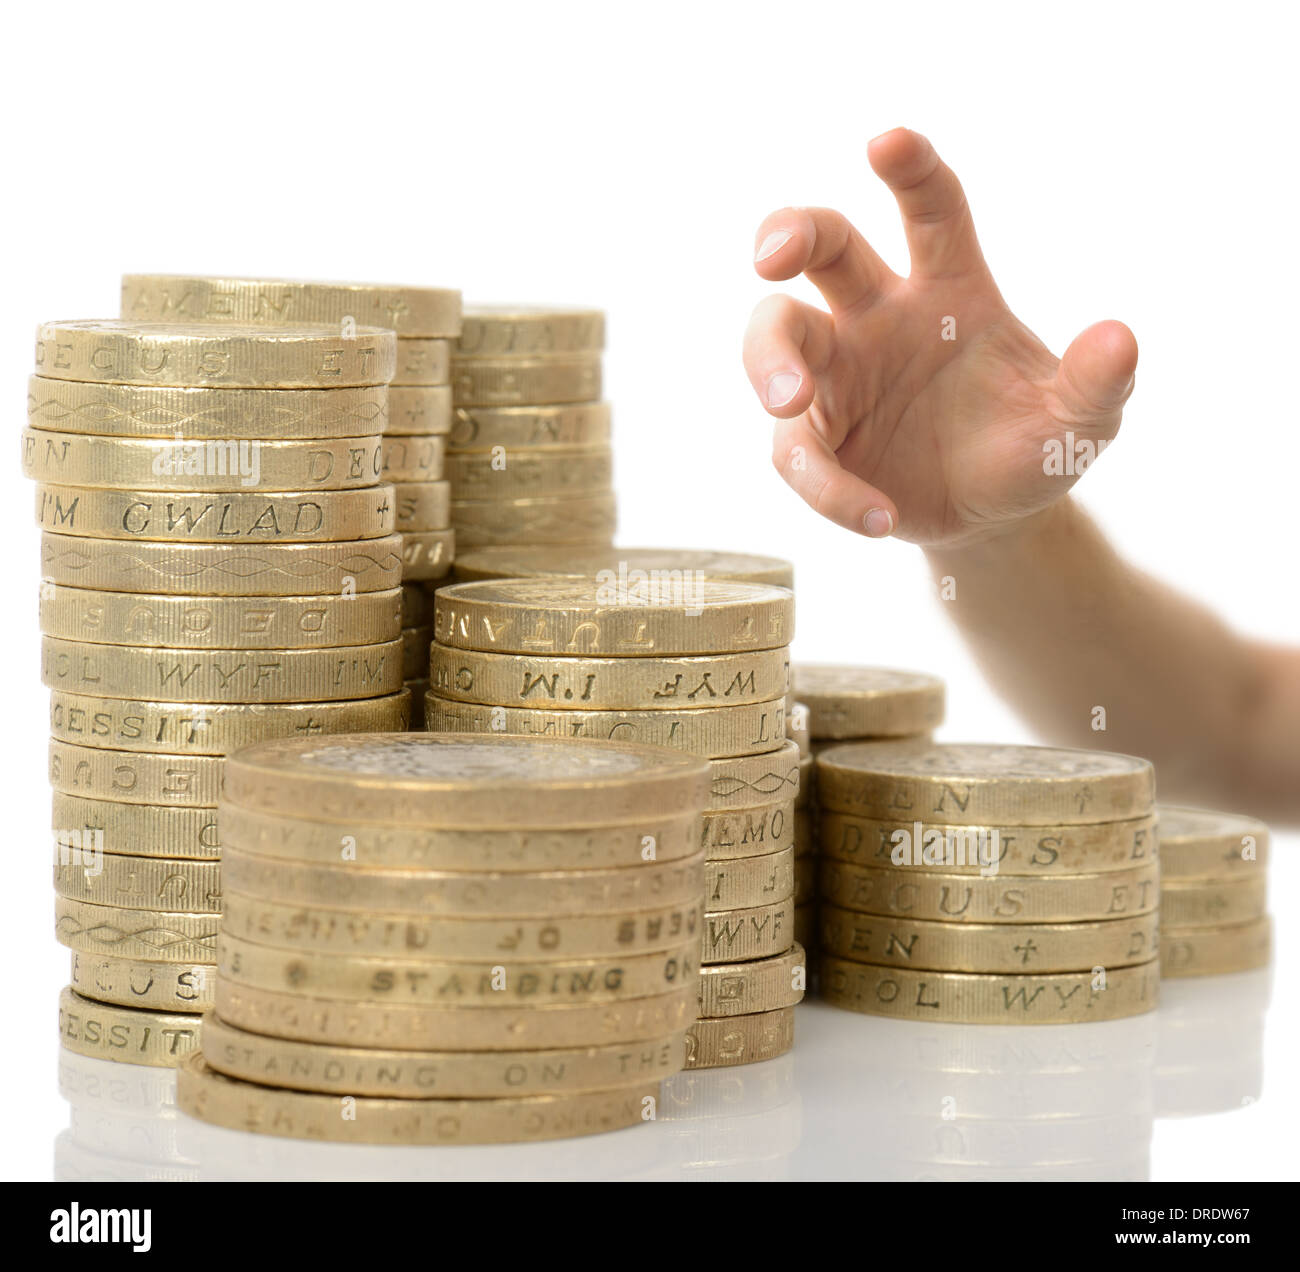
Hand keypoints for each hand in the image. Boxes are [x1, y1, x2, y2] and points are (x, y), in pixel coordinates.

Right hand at [743, 128, 1138, 545]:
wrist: (994, 518)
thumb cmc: (1034, 447)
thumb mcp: (1079, 423)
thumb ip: (1097, 383)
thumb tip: (1119, 338)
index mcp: (950, 289)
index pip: (930, 211)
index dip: (909, 171)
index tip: (886, 144)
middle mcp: (882, 317)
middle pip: (824, 248)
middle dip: (789, 234)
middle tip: (770, 258)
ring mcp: (840, 375)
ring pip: (776, 335)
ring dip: (771, 360)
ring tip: (790, 402)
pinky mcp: (816, 437)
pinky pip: (798, 451)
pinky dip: (830, 489)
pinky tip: (880, 518)